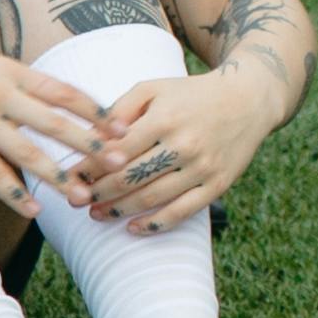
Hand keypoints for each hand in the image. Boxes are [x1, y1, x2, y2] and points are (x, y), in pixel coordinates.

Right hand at [0, 31, 107, 207]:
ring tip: (82, 196)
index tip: (123, 127)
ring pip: (27, 151)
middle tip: (120, 162)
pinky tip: (34, 210)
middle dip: (90, 143)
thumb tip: (52, 100)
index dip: (96, 110)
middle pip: (55, 122)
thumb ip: (17, 83)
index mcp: (12, 71)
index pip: (64, 91)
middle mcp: (0, 93)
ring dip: (57, 176)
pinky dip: (15, 193)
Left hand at [65, 60, 279, 234]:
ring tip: (97, 214)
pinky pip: (181, 213)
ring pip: (151, 199)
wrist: (248, 100)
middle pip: (130, 178)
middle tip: (76, 201)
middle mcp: (184, 144)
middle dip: (97, 193)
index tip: (69, 178)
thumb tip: (88, 141)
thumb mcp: (154, 88)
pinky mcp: (218, 185)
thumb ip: (119, 110)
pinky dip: (154, 225)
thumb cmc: (191, 94)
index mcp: (165, 118)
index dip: (88, 168)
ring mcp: (203, 167)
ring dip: (118, 211)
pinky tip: (132, 228)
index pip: (116, 150)